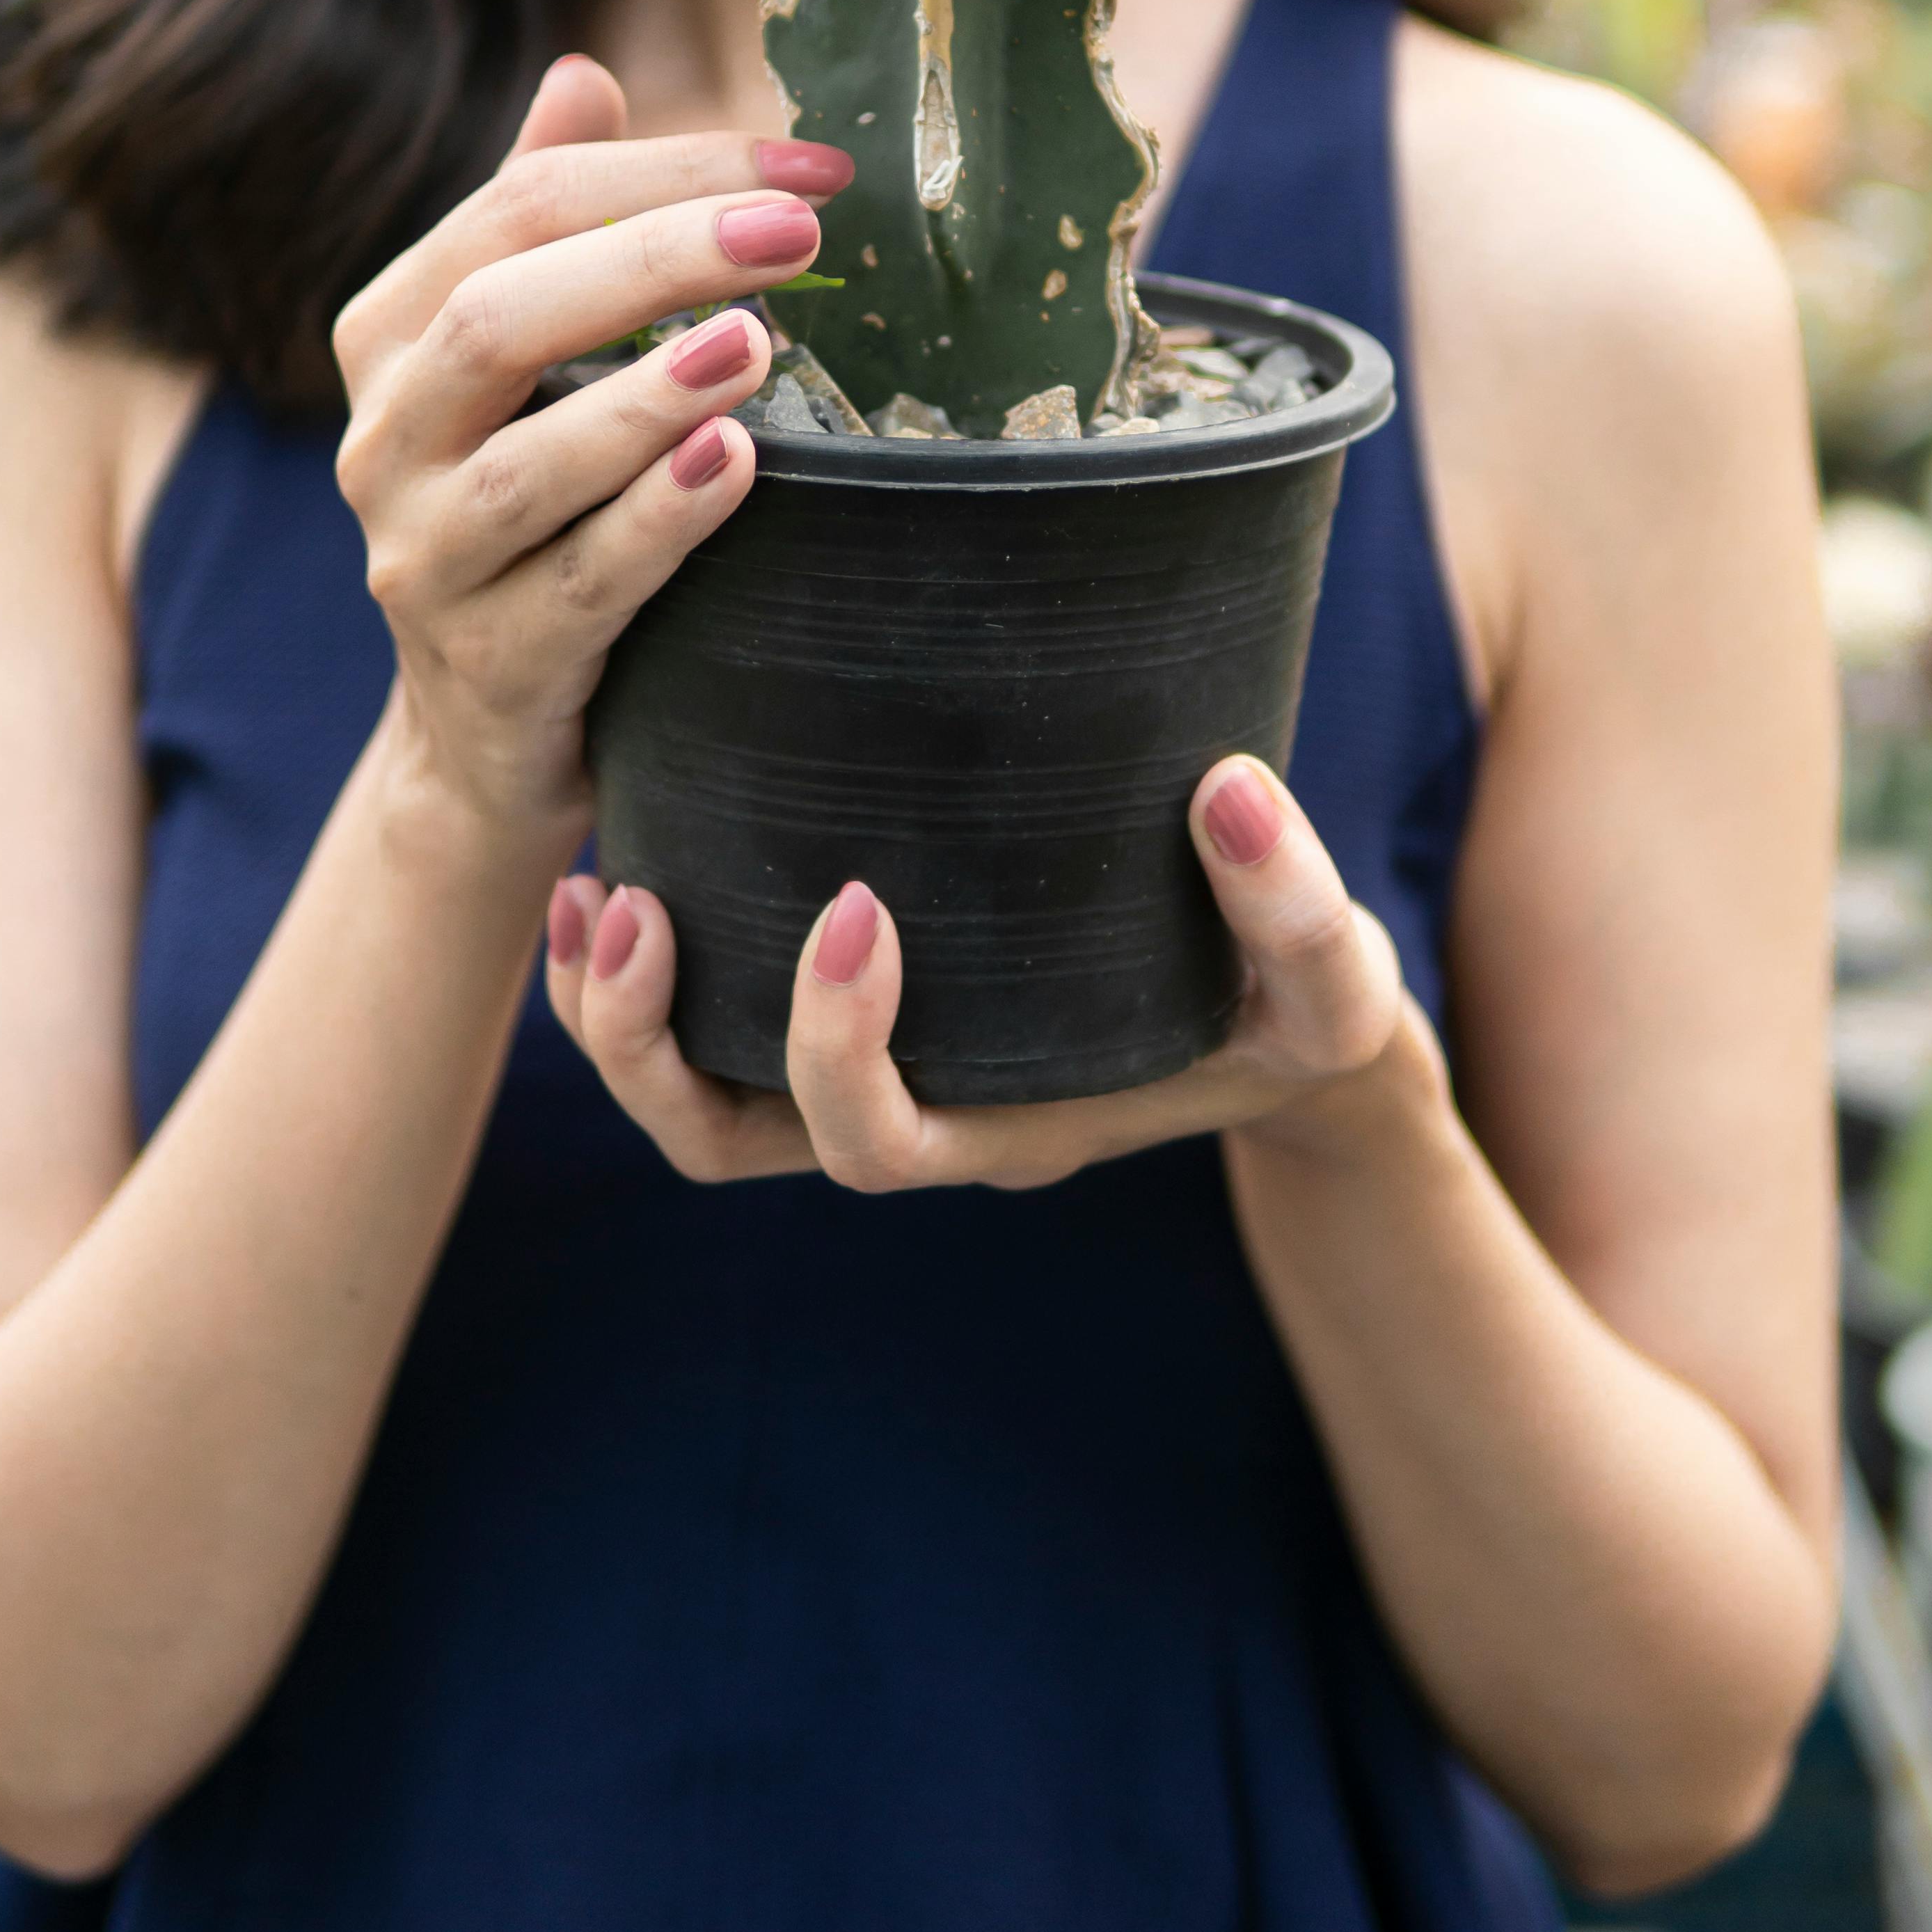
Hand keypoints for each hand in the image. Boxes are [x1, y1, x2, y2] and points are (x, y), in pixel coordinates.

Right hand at [334, 55, 851, 844]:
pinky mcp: (486, 667)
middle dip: (651, 261)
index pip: (514, 211)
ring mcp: (422, 561)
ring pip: (526, 463)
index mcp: (391, 336)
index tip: (812, 169)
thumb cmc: (532, 510)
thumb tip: (584, 73)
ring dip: (646, 396)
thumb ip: (544, 225)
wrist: (487, 733)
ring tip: (755, 343)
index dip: (661, 172)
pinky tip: (733, 468)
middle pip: (500, 317)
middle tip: (795, 235)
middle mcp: (383, 441)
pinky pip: (575, 586)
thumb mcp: (525, 365)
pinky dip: (656, 524)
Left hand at [543, 752, 1409, 1189]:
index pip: (873, 1142)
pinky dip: (639, 969)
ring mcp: (872, 1072)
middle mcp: (916, 1119)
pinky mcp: (844, 1010)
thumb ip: (1299, 905)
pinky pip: (702, 1032)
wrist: (1277, 1034)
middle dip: (653, 1043)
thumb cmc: (1297, 1014)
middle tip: (639, 904)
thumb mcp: (1333, 982)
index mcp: (1005, 1129)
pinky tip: (624, 857)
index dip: (834, 1045)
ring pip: (690, 1104)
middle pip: (728, 1142)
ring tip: (598, 888)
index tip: (857, 903)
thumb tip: (1230, 788)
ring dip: (614, 1014)